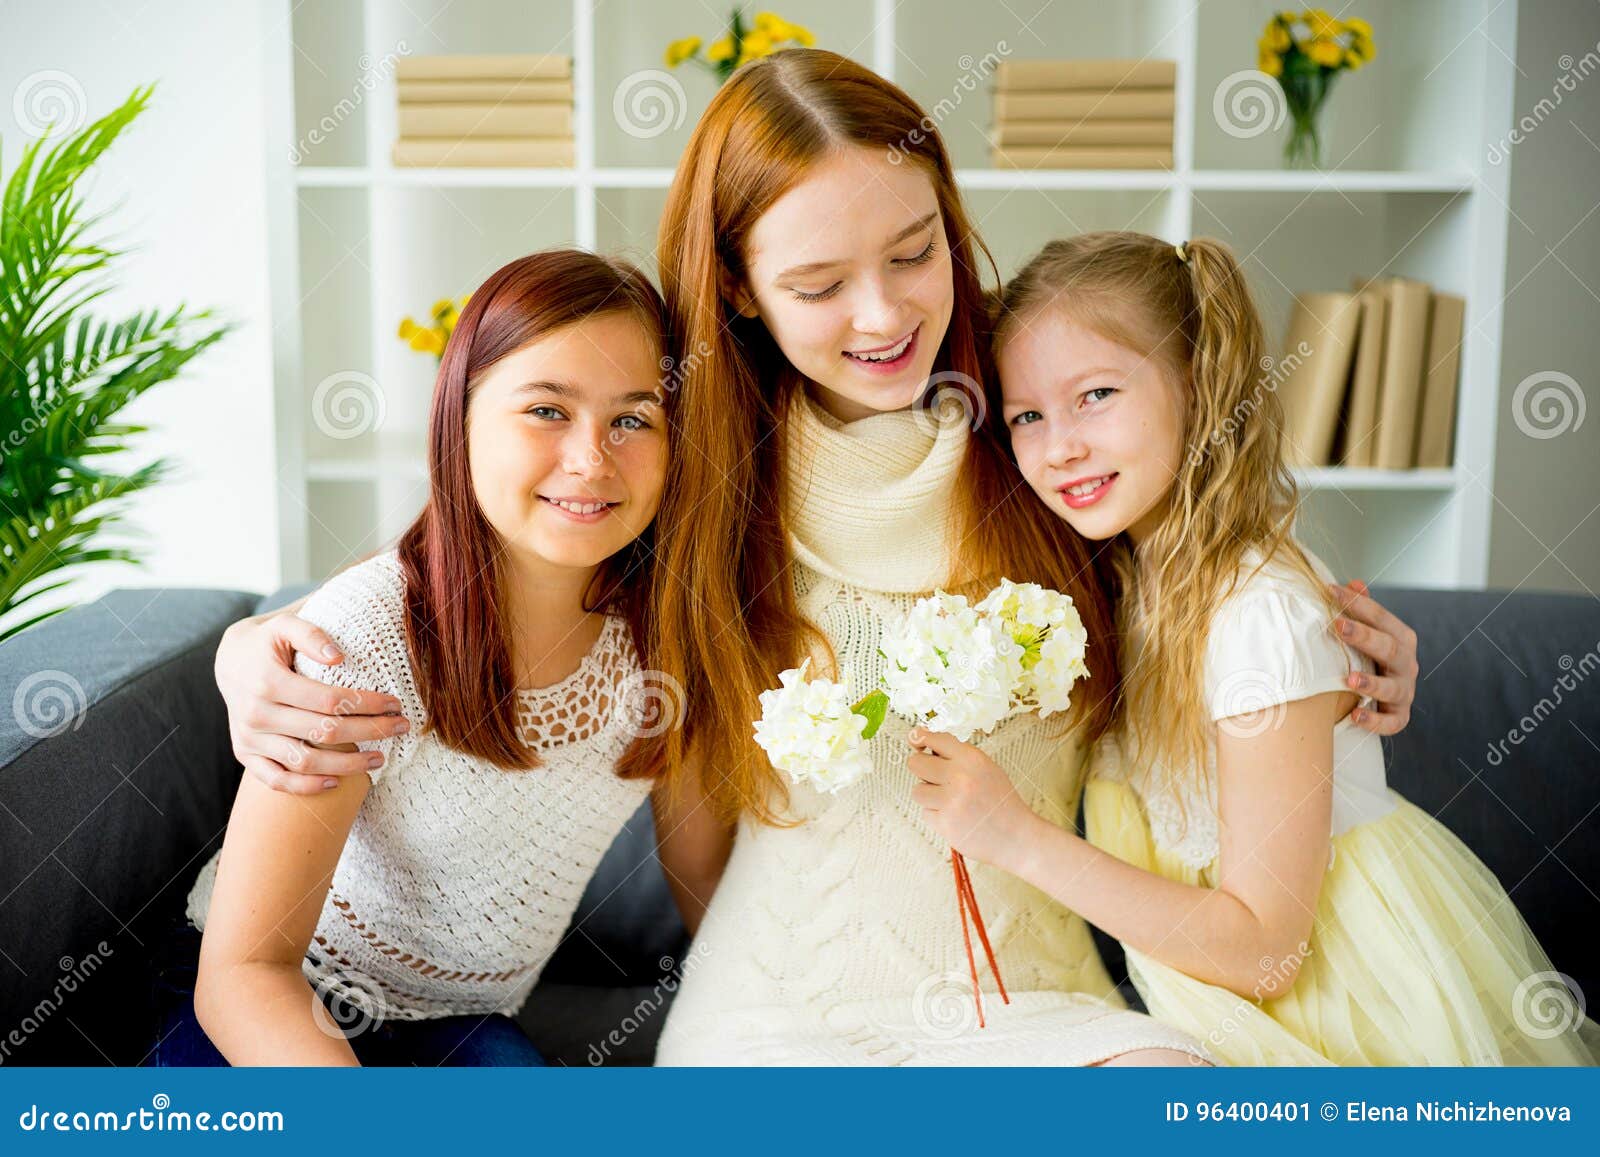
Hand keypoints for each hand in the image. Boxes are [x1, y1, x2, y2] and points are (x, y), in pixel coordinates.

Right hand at [215, 612, 408, 793]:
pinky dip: (306, 787)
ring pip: (304, 762)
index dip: (368, 704)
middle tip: (400, 728)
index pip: (330, 700)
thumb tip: (339, 657)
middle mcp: (256, 714)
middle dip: (370, 732)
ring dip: (347, 765)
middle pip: (324, 732)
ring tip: (379, 759)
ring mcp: (250, 738)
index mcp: (268, 682)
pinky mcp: (245, 754)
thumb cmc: (268, 642)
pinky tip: (336, 782)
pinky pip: (276, 780)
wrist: (229, 662)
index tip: (396, 704)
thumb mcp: (286, 625)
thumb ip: (312, 635)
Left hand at [906, 727, 1037, 869]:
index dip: (920, 737)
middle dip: (920, 768)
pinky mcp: (945, 824)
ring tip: (948, 801)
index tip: (914, 738)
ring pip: (917, 791)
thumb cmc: (1001, 803)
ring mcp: (952, 802)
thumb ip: (959, 757)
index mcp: (973, 760)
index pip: (937, 739)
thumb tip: (926, 748)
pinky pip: (926, 814)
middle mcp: (961, 778)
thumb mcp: (987, 769)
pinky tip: (955, 817)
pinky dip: (936, 816)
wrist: (1017, 837)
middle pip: (916, 764)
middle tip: (930, 775)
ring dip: (928, 796)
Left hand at [1328, 579, 1418, 736]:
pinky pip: (1392, 722)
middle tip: (1337, 624)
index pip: (1381, 617)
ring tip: (1349, 680)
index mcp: (1401, 639)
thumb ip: (1363, 609)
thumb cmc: (1371, 656)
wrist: (1385, 696)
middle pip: (1389, 648)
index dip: (1357, 604)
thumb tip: (1353, 583)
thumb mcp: (1370, 632)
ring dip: (1371, 684)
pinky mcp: (1399, 716)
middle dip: (1363, 636)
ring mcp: (1404, 691)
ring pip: (1393, 688)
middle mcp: (1406, 664)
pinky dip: (1375, 720)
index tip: (1329, 591)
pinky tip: (1356, 714)